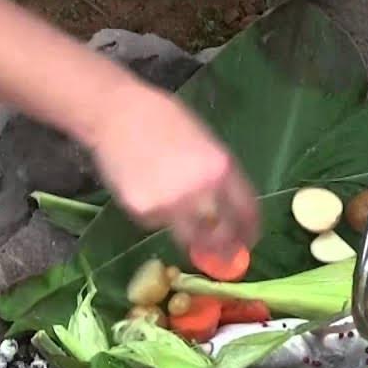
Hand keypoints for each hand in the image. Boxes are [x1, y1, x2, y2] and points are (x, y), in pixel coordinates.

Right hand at [87, 86, 259, 255]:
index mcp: (222, 169)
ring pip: (190, 238)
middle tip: (224, 253)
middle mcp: (201, 192)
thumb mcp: (205, 142)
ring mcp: (172, 205)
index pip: (247, 212)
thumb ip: (219, 175)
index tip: (250, 240)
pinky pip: (158, 224)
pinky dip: (157, 216)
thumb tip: (228, 207)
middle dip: (225, 249)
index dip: (250, 231)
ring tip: (180, 215)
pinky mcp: (145, 213)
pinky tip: (146, 190)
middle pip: (221, 235)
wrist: (117, 114)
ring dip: (193, 238)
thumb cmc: (163, 119)